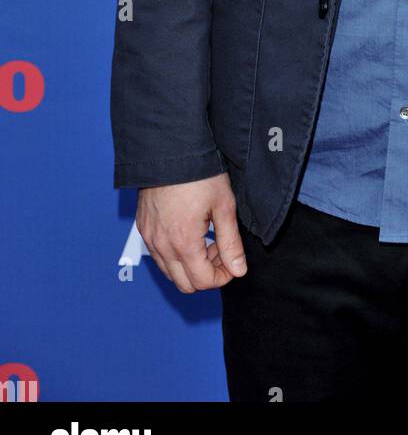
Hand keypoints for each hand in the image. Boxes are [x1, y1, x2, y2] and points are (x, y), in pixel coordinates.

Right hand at [136, 173, 246, 292]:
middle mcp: (161, 245)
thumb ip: (231, 243)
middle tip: (219, 249)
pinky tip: (189, 232)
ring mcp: (149, 237)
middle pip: (184, 284)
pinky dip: (175, 254)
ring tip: (206, 239)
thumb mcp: (223, 206)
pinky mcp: (143, 228)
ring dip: (190, 265)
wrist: (171, 150)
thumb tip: (238, 270)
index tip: (231, 261)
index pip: (202, 281)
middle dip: (206, 273)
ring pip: (170, 272)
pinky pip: (158, 255)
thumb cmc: (199, 174)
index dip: (222, 277)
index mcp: (183, 242)